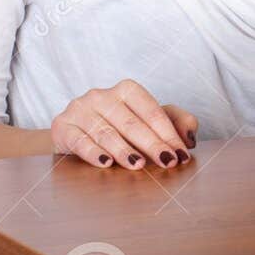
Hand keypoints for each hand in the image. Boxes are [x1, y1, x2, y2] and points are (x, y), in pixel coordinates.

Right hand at [50, 79, 196, 169]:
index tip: (181, 154)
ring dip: (124, 150)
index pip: (151, 111)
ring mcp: (80, 110)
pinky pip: (80, 141)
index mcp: (126, 89)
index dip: (168, 133)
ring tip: (139, 165)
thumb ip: (175, 121)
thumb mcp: (147, 119)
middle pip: (131, 123)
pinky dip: (94, 153)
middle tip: (167, 162)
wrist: (72, 131)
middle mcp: (101, 96)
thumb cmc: (116, 125)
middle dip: (152, 144)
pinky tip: (106, 163)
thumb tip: (190, 138)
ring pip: (106, 132)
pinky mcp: (63, 126)